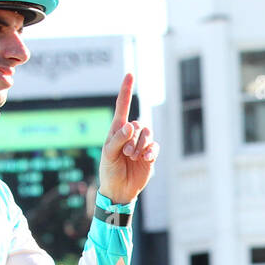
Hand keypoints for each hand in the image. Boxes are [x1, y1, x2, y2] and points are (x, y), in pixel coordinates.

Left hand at [97, 73, 157, 205]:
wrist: (119, 190)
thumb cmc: (109, 170)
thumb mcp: (109, 154)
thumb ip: (118, 139)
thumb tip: (130, 126)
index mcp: (116, 130)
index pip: (122, 106)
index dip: (126, 90)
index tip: (130, 74)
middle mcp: (130, 134)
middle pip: (138, 124)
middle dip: (133, 138)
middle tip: (126, 153)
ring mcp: (141, 144)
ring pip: (148, 134)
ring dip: (141, 145)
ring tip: (133, 158)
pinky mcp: (150, 155)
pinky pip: (155, 147)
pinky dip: (151, 152)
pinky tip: (145, 160)